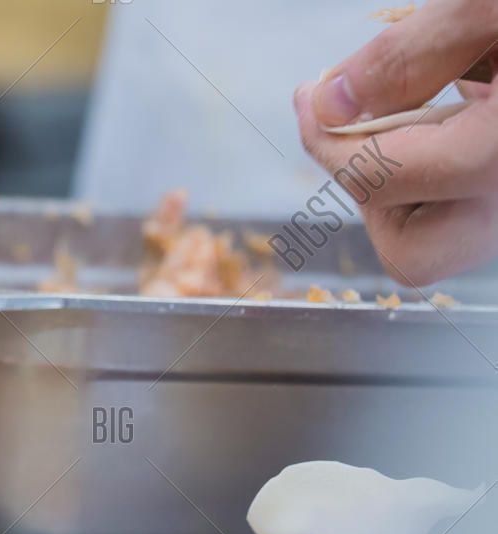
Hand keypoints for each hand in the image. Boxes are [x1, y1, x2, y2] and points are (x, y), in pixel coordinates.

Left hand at [296, 0, 497, 285]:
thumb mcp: (497, 1)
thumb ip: (415, 52)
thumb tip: (335, 98)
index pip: (377, 178)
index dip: (325, 139)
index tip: (311, 97)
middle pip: (414, 252)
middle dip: (374, 191)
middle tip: (366, 119)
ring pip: (451, 239)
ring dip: (417, 182)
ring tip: (437, 101)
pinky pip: (486, 207)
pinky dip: (460, 169)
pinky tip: (480, 103)